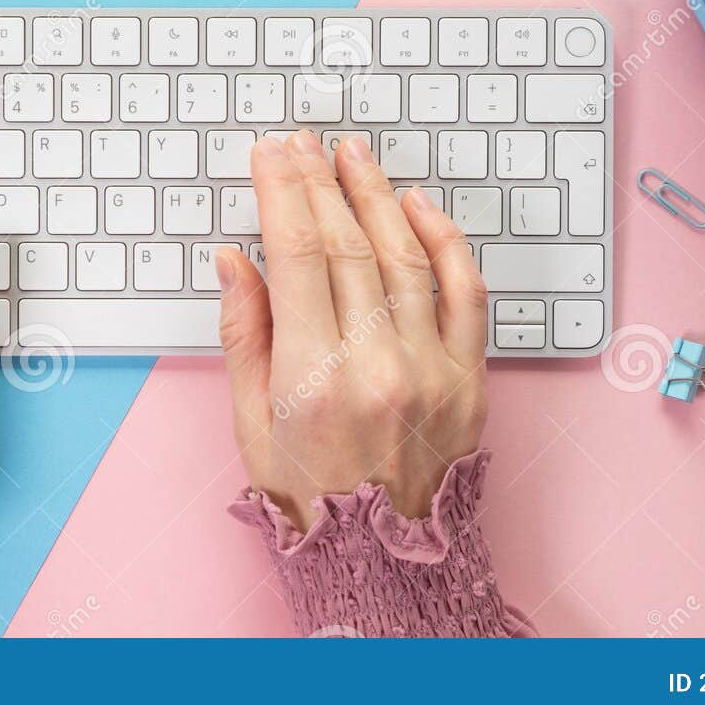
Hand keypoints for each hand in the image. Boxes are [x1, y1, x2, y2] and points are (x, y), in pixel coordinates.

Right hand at [216, 130, 488, 528]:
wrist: (383, 562)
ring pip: (405, 256)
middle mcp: (376, 367)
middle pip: (347, 246)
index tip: (270, 154)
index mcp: (313, 379)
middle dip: (320, 183)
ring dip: (377, 196)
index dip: (281, 193)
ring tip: (353, 155)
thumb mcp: (251, 423)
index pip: (295, 256)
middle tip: (303, 143)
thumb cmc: (309, 495)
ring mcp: (431, 370)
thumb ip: (244, 335)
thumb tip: (234, 260)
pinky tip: (418, 206)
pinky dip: (444, 242)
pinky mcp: (470, 379)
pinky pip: (464, 292)